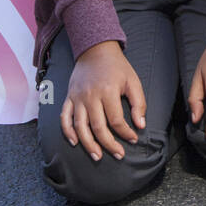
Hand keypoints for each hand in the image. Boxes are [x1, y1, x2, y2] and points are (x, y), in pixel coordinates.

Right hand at [60, 41, 145, 160]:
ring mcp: (77, 97)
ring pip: (80, 126)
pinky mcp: (69, 97)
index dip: (125, 133)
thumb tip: (140, 125)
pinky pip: (65, 117)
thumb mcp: (133, 81)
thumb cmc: (117, 67)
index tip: (133, 139)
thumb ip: (139, 103)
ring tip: (97, 156)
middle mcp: (90, 96)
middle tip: (118, 155)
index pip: (116, 120)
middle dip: (109, 144)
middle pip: (98, 127)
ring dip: (88, 144)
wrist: (95, 50)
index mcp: (108, 91)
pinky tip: (75, 142)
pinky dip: (68, 131)